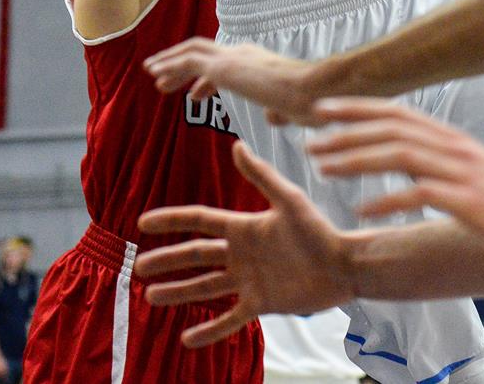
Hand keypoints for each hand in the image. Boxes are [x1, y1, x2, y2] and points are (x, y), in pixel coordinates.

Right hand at [136, 143, 355, 345]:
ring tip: (152, 296)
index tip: (144, 222)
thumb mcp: (288, 200)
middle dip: (168, 261)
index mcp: (244, 226)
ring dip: (179, 292)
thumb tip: (236, 144)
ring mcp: (249, 280)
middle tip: (139, 267)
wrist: (344, 267)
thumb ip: (261, 176)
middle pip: (196, 256)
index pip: (200, 221)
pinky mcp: (262, 304)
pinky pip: (230, 319)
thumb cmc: (319, 230)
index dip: (172, 221)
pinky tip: (187, 339)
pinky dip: (209, 330)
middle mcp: (242, 253)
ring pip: (206, 288)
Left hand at [144, 39, 321, 124]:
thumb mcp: (291, 109)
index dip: (206, 78)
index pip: (226, 63)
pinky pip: (189, 61)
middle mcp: (245, 53)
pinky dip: (170, 66)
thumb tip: (272, 116)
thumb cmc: (312, 104)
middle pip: (205, 50)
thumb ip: (279, 111)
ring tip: (151, 73)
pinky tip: (158, 77)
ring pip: (192, 51)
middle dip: (181, 63)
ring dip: (170, 61)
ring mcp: (234, 57)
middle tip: (161, 77)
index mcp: (260, 62)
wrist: (316, 92)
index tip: (194, 93)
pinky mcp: (225, 66)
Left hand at [307, 99, 483, 272]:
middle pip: (390, 128)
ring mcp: (463, 173)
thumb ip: (436, 161)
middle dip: (344, 133)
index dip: (356, 108)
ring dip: (356, 159)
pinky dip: (387, 198)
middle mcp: (455, 148)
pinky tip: (361, 209)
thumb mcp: (470, 173)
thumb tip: (400, 157)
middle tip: (308, 142)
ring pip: (399, 154)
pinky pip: (420, 194)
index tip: (319, 112)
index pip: (396, 112)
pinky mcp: (471, 203)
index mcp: (452, 139)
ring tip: (322, 169)